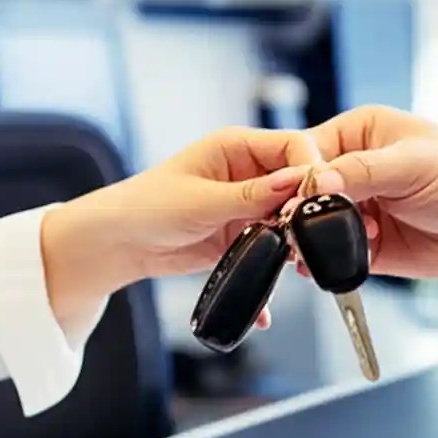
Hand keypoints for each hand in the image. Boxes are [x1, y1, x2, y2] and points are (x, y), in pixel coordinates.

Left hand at [40, 128, 319, 322]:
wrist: (120, 244)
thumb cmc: (146, 207)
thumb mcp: (200, 200)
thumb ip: (250, 195)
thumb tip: (294, 181)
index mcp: (237, 147)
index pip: (293, 146)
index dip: (311, 169)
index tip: (317, 197)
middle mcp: (248, 172)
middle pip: (298, 183)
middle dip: (307, 209)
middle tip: (308, 236)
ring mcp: (248, 204)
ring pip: (290, 217)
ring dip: (296, 240)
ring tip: (294, 264)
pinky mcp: (244, 234)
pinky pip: (273, 246)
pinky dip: (275, 266)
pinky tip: (272, 291)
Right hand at [303, 106, 437, 286]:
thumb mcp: (414, 165)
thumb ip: (362, 171)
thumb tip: (317, 180)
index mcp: (361, 132)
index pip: (308, 150)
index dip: (298, 174)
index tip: (297, 199)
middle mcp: (354, 167)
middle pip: (304, 188)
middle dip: (303, 211)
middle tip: (309, 228)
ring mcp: (359, 207)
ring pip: (313, 224)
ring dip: (316, 238)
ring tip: (332, 245)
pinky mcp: (366, 243)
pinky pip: (332, 252)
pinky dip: (330, 259)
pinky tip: (342, 259)